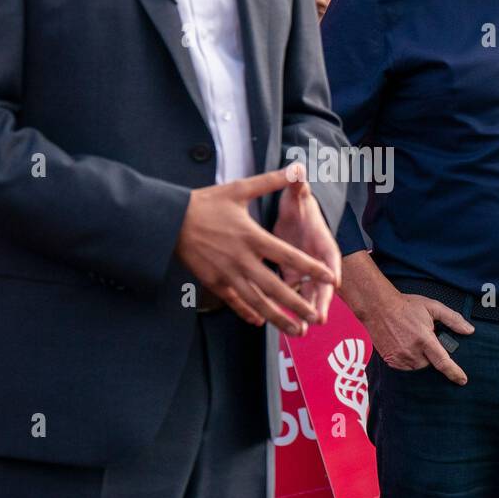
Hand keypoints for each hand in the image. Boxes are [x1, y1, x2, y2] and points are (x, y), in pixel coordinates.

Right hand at [176, 167, 336, 333]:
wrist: (169, 220)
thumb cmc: (205, 203)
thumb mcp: (238, 189)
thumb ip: (270, 181)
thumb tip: (297, 166)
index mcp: (251, 236)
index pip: (288, 256)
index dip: (311, 268)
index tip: (329, 278)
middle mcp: (241, 259)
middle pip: (275, 287)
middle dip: (297, 305)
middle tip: (315, 318)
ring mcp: (227, 274)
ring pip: (257, 301)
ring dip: (277, 318)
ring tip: (296, 331)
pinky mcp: (214, 282)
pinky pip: (234, 302)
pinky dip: (248, 313)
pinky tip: (259, 322)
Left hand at [272, 165, 341, 324]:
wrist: (292, 214)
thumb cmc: (296, 204)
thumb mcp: (296, 196)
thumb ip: (297, 186)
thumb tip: (299, 168)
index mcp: (321, 241)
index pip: (330, 256)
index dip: (332, 269)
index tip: (334, 283)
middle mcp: (316, 260)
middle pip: (322, 284)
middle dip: (321, 301)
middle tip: (319, 319)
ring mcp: (304, 271)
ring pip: (308, 295)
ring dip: (306, 311)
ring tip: (302, 330)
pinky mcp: (291, 276)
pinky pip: (291, 295)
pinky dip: (288, 308)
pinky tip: (282, 324)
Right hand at [365, 291, 473, 385]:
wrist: (378, 307)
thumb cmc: (406, 306)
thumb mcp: (432, 307)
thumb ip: (452, 319)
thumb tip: (469, 330)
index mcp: (424, 339)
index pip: (443, 362)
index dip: (454, 373)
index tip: (462, 380)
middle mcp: (412, 352)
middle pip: (430, 365)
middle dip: (432, 357)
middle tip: (426, 341)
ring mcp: (400, 358)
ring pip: (418, 368)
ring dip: (421, 359)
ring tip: (415, 342)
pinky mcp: (390, 361)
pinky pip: (406, 368)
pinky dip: (409, 361)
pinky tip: (406, 346)